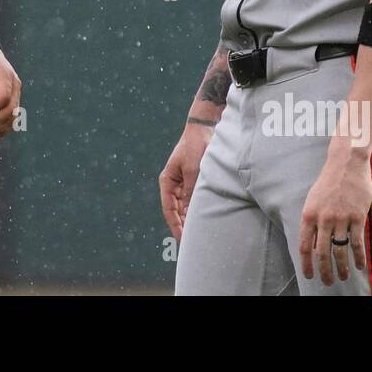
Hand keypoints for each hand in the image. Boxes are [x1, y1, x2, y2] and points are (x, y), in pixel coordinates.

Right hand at [158, 122, 213, 241]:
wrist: (203, 129)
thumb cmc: (195, 146)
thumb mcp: (193, 169)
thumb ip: (191, 190)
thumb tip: (190, 211)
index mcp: (167, 181)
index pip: (168, 209)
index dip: (175, 225)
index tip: (181, 238)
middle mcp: (173, 185)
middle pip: (176, 210)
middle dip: (182, 225)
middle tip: (191, 241)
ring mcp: (183, 184)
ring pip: (184, 207)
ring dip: (189, 218)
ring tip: (197, 233)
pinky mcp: (193, 181)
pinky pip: (192, 200)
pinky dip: (196, 209)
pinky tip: (202, 218)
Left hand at [298, 152, 371, 285]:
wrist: (346, 165)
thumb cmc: (328, 183)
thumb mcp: (313, 201)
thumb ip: (312, 223)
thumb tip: (313, 247)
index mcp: (309, 215)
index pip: (305, 246)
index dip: (307, 264)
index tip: (309, 276)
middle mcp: (323, 218)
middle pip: (323, 253)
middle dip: (325, 271)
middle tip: (328, 282)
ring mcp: (341, 218)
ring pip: (341, 250)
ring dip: (342, 268)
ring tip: (344, 277)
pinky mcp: (357, 217)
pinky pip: (357, 242)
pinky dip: (359, 257)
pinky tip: (359, 265)